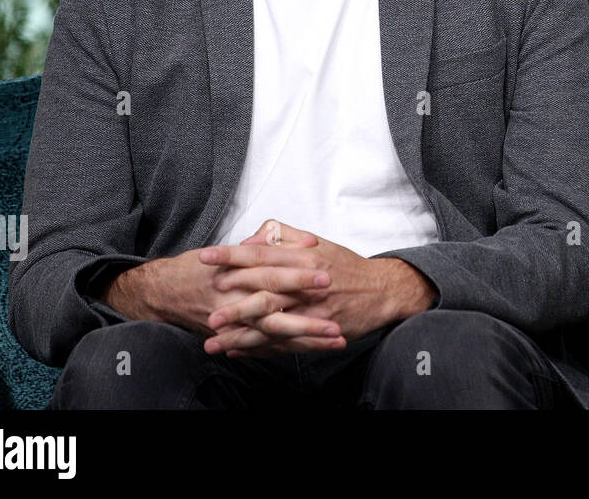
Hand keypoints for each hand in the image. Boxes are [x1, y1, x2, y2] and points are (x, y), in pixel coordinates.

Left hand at [198, 220, 435, 356]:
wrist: (382, 290)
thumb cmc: (346, 265)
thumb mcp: (318, 242)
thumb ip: (285, 236)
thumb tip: (255, 236)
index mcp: (305, 256)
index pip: (262, 254)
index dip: (232, 256)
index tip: (206, 257)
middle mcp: (308, 283)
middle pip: (264, 291)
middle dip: (233, 302)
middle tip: (207, 309)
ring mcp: (313, 310)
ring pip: (271, 322)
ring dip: (241, 333)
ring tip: (213, 340)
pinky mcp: (318, 331)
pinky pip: (284, 342)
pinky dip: (259, 349)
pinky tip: (237, 351)